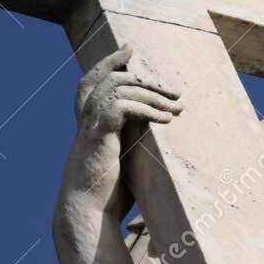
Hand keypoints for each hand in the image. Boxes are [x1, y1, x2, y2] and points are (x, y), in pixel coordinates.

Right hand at [59, 44, 182, 222]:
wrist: (88, 215)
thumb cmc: (108, 194)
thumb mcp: (124, 157)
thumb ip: (132, 134)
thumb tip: (157, 118)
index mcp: (90, 125)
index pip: (92, 81)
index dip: (108, 62)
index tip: (129, 48)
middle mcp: (86, 122)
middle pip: (109, 80)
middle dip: (144, 79)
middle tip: (174, 90)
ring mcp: (89, 128)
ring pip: (117, 89)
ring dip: (152, 94)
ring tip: (178, 107)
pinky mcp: (98, 137)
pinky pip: (121, 107)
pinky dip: (146, 108)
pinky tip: (167, 119)